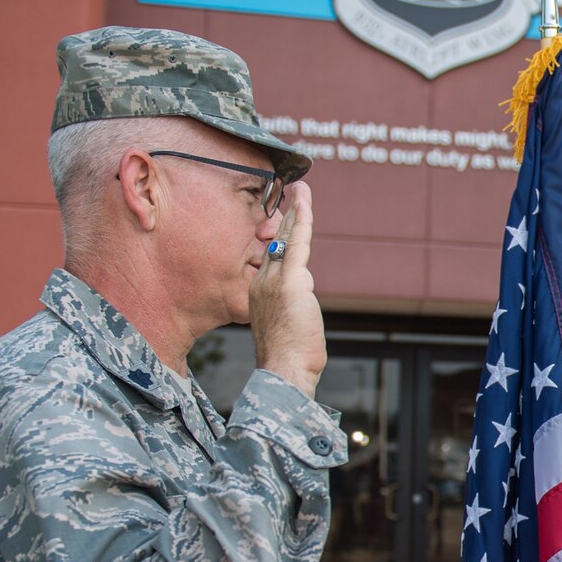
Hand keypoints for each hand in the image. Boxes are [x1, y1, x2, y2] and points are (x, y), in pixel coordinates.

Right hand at [250, 181, 326, 396]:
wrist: (283, 371)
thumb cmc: (287, 359)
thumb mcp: (284, 328)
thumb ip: (291, 308)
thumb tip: (302, 299)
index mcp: (256, 292)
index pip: (270, 257)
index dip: (280, 236)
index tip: (288, 220)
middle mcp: (261, 281)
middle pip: (276, 242)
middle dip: (287, 216)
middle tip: (296, 193)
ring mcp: (273, 280)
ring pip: (287, 238)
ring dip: (296, 211)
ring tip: (302, 190)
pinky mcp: (290, 281)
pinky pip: (298, 242)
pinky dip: (303, 218)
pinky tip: (305, 201)